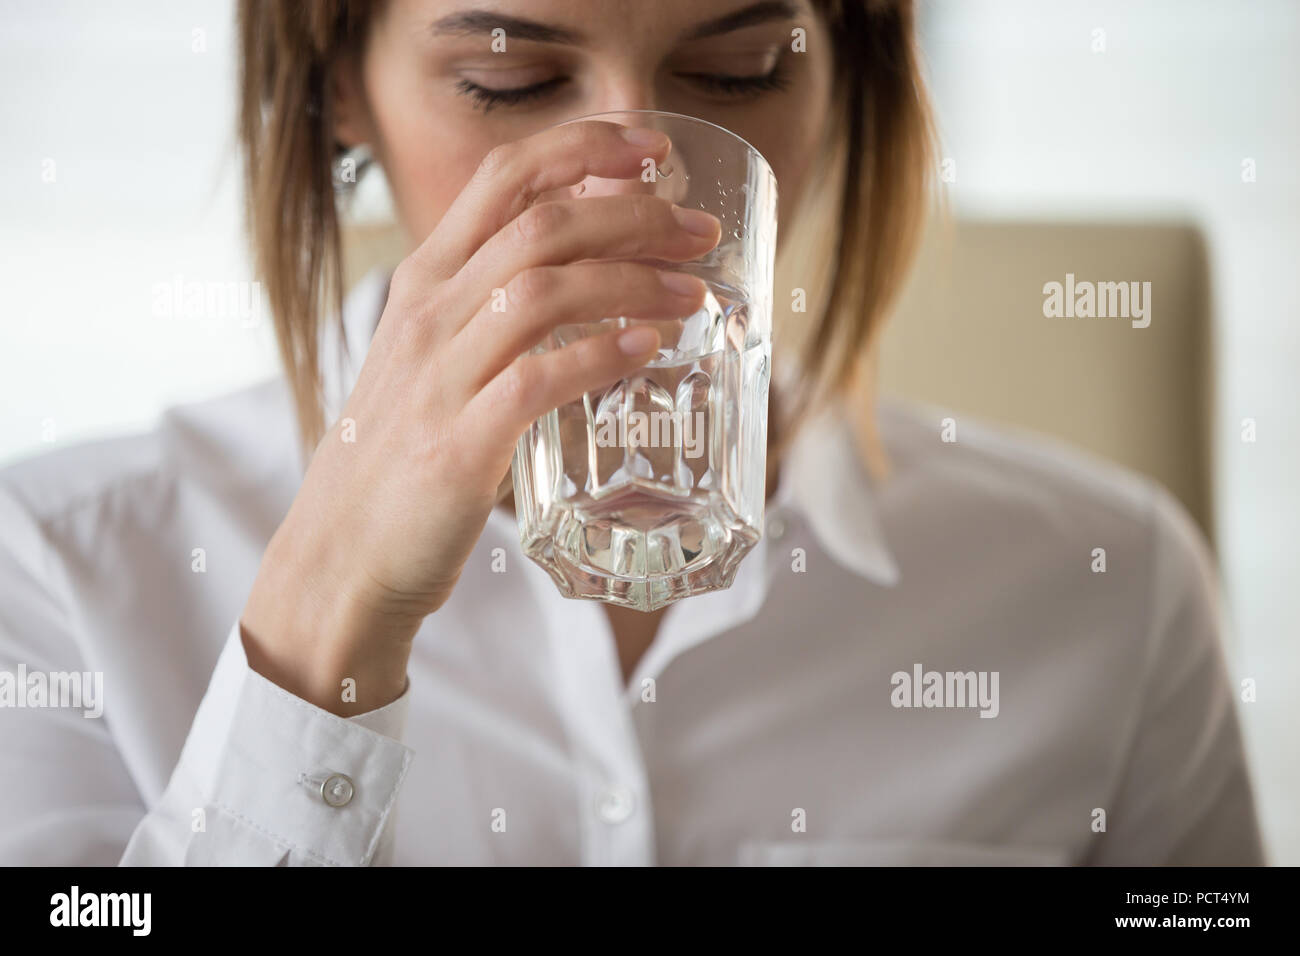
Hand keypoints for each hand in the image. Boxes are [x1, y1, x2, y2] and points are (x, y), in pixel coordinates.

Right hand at [240, 121, 721, 714]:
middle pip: (541, 225)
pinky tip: (647, 349)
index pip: (503, 178)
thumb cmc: (401, 457)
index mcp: (423, 282)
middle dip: (634, 215)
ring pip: (544, 289)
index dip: (583, 148)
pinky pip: (538, 380)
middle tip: (700, 231)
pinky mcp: (456, 445)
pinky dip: (600, 357)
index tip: (652, 148)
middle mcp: (427, 315)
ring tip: (695, 293)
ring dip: (634, 281)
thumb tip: (591, 278)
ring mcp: (438, 377)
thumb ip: (493, 313)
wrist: (341, 556)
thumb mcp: (433, 360)